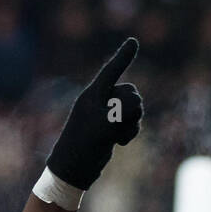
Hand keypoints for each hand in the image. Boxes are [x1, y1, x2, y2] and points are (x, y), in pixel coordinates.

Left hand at [46, 37, 142, 189]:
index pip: (111, 71)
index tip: (133, 41)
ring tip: (116, 137)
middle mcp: (100, 101)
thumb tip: (137, 105)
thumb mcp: (105, 126)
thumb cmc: (84, 145)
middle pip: (131, 92)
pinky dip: (130, 132)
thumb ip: (123, 110)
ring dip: (132, 123)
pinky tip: (119, 143)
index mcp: (93, 95)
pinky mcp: (112, 128)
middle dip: (131, 109)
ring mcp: (107, 114)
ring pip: (135, 108)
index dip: (124, 56)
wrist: (73, 170)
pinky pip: (133, 122)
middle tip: (116, 125)